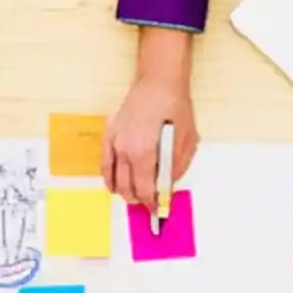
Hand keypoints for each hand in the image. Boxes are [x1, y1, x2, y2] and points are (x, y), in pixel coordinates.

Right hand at [104, 27, 198, 209]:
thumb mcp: (187, 139)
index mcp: (146, 152)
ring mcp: (115, 143)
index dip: (152, 203)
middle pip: (128, 188)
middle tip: (148, 203)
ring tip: (134, 196)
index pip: (146, 189)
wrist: (158, 82)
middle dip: (138, 199)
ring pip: (114, 180)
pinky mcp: (109, 135)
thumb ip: (177, 166)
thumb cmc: (174, 107)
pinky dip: (109, 179)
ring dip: (124, 192)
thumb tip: (168, 186)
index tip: (157, 209)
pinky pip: (104, 165)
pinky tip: (115, 185)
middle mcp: (126, 150)